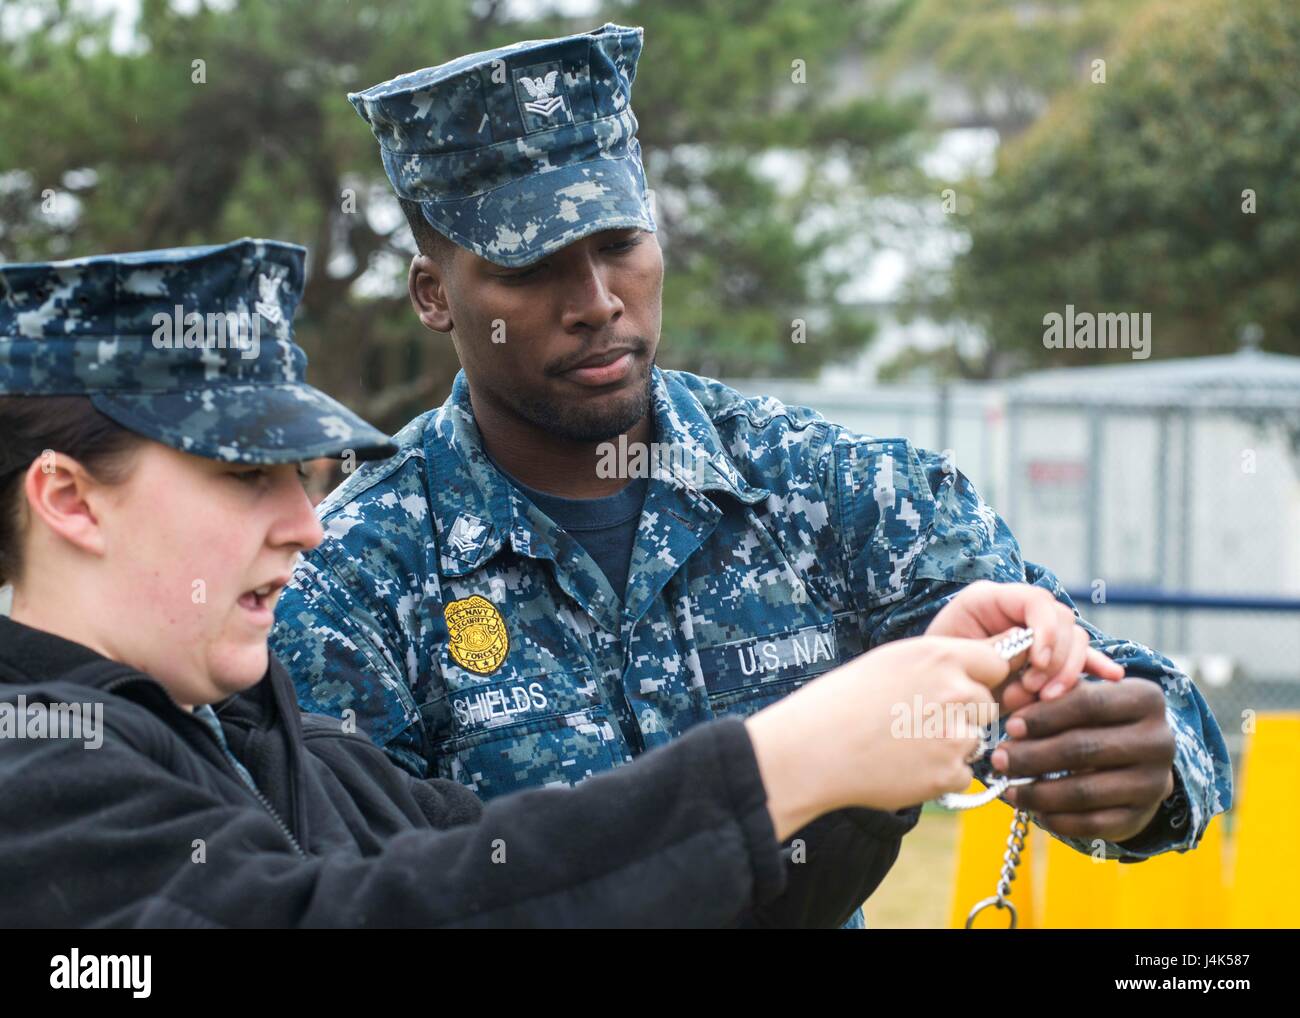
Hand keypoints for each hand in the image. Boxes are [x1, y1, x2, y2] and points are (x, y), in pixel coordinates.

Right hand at [746, 632, 1018, 840]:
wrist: (812, 750)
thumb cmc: (841, 703)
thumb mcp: (889, 662)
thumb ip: (935, 663)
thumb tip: (970, 668)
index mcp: (939, 656)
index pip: (995, 662)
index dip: (979, 677)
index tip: (960, 686)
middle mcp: (955, 691)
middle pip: (987, 704)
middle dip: (964, 713)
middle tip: (918, 720)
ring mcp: (955, 734)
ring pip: (976, 739)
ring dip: (952, 744)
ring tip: (905, 743)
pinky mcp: (949, 773)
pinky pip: (963, 773)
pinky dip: (941, 774)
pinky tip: (904, 765)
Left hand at [925, 580, 1123, 711]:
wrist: (930, 689)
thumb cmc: (935, 670)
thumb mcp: (957, 658)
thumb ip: (993, 653)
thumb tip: (1032, 661)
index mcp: (990, 600)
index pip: (1036, 602)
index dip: (1045, 631)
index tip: (1036, 665)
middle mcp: (1018, 611)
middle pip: (1063, 623)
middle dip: (1055, 661)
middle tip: (1034, 691)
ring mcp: (1037, 632)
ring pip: (1075, 642)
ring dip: (1064, 674)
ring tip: (1040, 699)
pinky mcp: (1047, 656)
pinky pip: (1079, 657)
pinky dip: (1094, 666)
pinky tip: (1111, 676)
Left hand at [992, 678, 1176, 843]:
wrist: (1135, 761)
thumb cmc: (1096, 718)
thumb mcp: (1079, 694)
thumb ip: (1049, 687)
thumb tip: (1013, 694)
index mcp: (1147, 699)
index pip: (1089, 703)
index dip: (1044, 715)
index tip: (1010, 726)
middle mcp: (1160, 741)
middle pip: (1084, 749)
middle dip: (1032, 756)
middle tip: (999, 759)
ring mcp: (1154, 783)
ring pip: (1085, 791)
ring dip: (1038, 792)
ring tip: (1009, 787)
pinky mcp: (1142, 816)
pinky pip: (1092, 824)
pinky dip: (1057, 819)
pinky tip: (1034, 810)